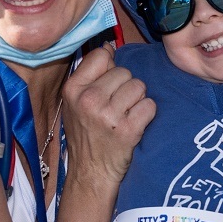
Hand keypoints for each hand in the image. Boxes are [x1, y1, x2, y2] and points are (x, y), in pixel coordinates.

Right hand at [60, 45, 153, 186]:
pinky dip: (147, 114)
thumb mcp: (75, 104)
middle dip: (126, 87)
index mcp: (73, 89)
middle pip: (124, 72)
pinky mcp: (127, 130)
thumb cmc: (86, 136)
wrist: (91, 173)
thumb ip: (90, 76)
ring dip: (138, 100)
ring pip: (139, 86)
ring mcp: (108, 115)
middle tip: (118, 107)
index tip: (109, 84)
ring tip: (126, 115)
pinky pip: (149, 105)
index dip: (110, 68)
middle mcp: (89, 100)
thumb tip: (109, 47)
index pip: (101, 56)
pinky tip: (136, 125)